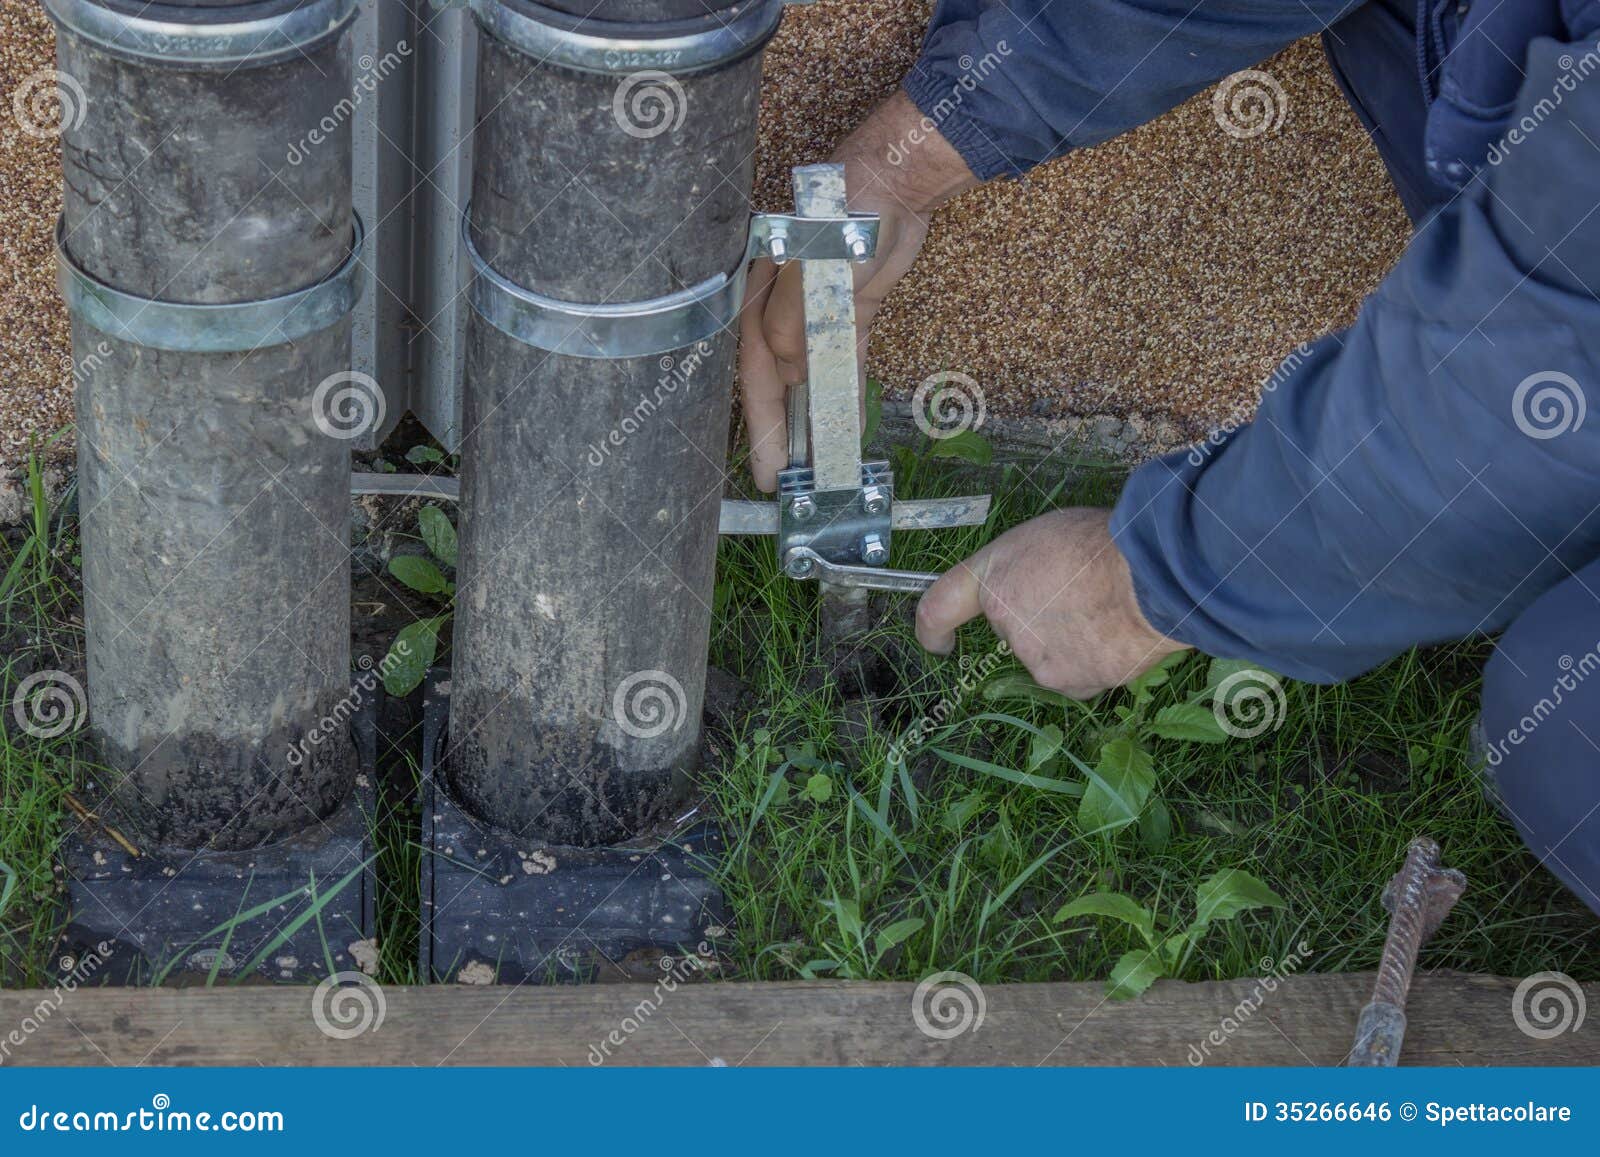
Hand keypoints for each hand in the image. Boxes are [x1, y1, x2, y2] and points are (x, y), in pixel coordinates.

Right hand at [740, 91, 978, 490]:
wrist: (893, 184)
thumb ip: (793, 334)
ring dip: (815, 420)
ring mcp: (818, 313)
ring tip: (817, 465)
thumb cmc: (841, 223)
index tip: (768, 473)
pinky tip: (848, 426)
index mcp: (759, 305)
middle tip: (790, 484)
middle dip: (783, 434)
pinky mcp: (852, 310)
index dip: (763, 429)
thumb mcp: (812, 285)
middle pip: (778, 386)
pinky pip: (844, 363)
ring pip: (811, 380)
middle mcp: (783, 314)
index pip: (755, 380)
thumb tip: (787, 376)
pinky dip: (845, 394)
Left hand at [915, 509, 1190, 698]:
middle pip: (1015, 628)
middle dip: (1039, 616)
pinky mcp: (1070, 683)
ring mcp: (1036, 659)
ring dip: (1072, 639)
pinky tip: (1118, 633)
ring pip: (1050, 653)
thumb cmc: (1105, 543)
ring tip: (1108, 608)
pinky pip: (1081, 672)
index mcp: (993, 578)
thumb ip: (1028, 569)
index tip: (937, 641)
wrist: (1150, 578)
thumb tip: (1037, 586)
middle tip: (1079, 592)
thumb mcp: (1050, 535)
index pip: (938, 608)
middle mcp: (1005, 622)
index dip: (932, 629)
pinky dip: (1097, 659)